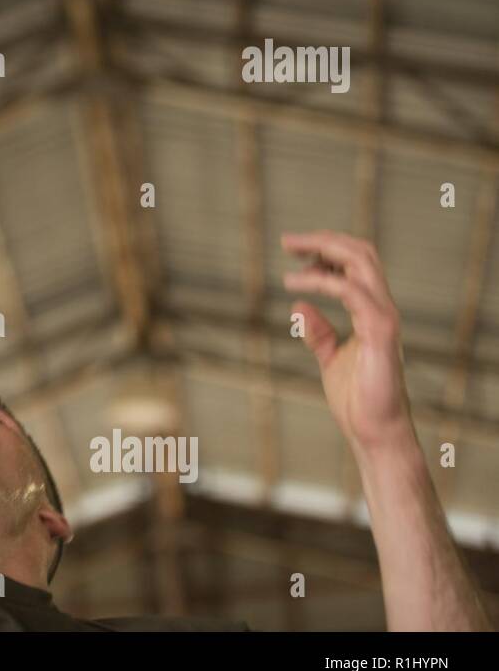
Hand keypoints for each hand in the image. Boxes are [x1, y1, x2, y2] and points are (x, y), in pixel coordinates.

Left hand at [281, 231, 413, 453]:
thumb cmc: (356, 398)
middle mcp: (381, 308)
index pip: (356, 264)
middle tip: (287, 241)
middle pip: (361, 254)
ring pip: (362, 263)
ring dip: (323, 251)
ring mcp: (383, 318)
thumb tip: (299, 307)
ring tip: (290, 254)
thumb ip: (318, 332)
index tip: (293, 252)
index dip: (326, 251)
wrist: (373, 430)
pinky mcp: (380, 332)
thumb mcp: (329, 358)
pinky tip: (296, 287)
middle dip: (324, 240)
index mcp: (371, 311)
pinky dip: (322, 283)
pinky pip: (352, 293)